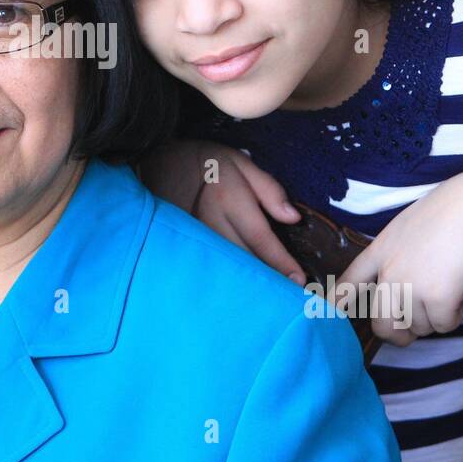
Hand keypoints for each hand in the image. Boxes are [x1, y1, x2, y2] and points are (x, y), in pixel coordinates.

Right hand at [140, 140, 306, 284]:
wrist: (164, 165)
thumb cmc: (211, 165)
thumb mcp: (243, 164)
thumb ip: (269, 190)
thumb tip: (293, 218)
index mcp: (229, 200)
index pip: (260, 238)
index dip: (280, 261)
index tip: (298, 279)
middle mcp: (211, 222)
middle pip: (243, 259)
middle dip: (267, 280)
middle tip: (291, 296)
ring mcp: (196, 236)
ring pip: (227, 267)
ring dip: (249, 283)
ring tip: (272, 296)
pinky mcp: (188, 244)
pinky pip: (213, 264)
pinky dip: (230, 276)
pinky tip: (245, 287)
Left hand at [337, 167, 462, 345]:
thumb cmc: (451, 210)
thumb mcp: (408, 226)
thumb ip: (398, 254)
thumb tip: (405, 286)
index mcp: (380, 251)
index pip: (348, 283)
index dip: (336, 305)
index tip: (326, 317)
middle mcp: (389, 272)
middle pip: (380, 324)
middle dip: (401, 335)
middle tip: (418, 328)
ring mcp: (411, 286)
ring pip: (419, 327)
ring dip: (437, 318)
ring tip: (451, 290)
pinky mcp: (437, 297)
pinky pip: (444, 325)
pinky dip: (457, 316)